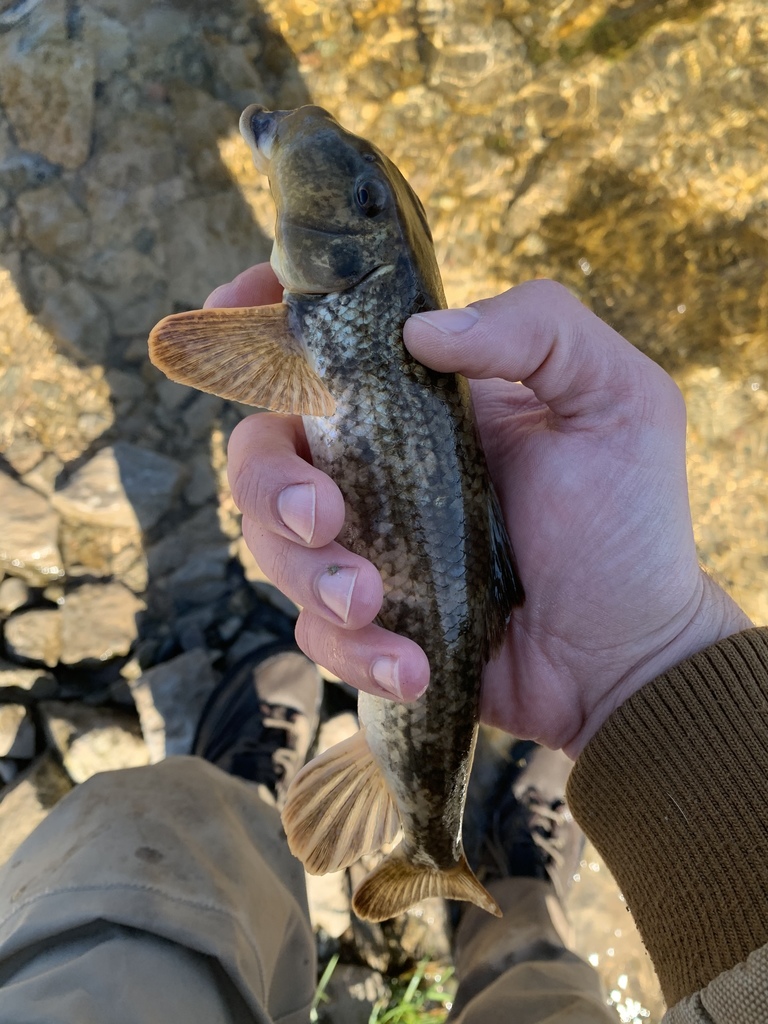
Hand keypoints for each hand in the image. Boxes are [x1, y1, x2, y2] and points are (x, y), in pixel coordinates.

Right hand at [218, 266, 750, 755]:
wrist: (629, 655)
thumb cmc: (629, 521)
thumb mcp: (616, 398)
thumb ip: (539, 328)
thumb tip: (420, 329)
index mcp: (420, 401)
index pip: (322, 345)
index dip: (260, 325)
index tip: (226, 311)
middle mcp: (378, 465)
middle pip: (262, 450)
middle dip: (268, 484)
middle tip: (326, 517)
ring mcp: (368, 545)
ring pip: (271, 544)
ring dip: (310, 576)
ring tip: (377, 602)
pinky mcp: (369, 622)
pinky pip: (314, 633)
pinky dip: (353, 651)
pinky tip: (413, 664)